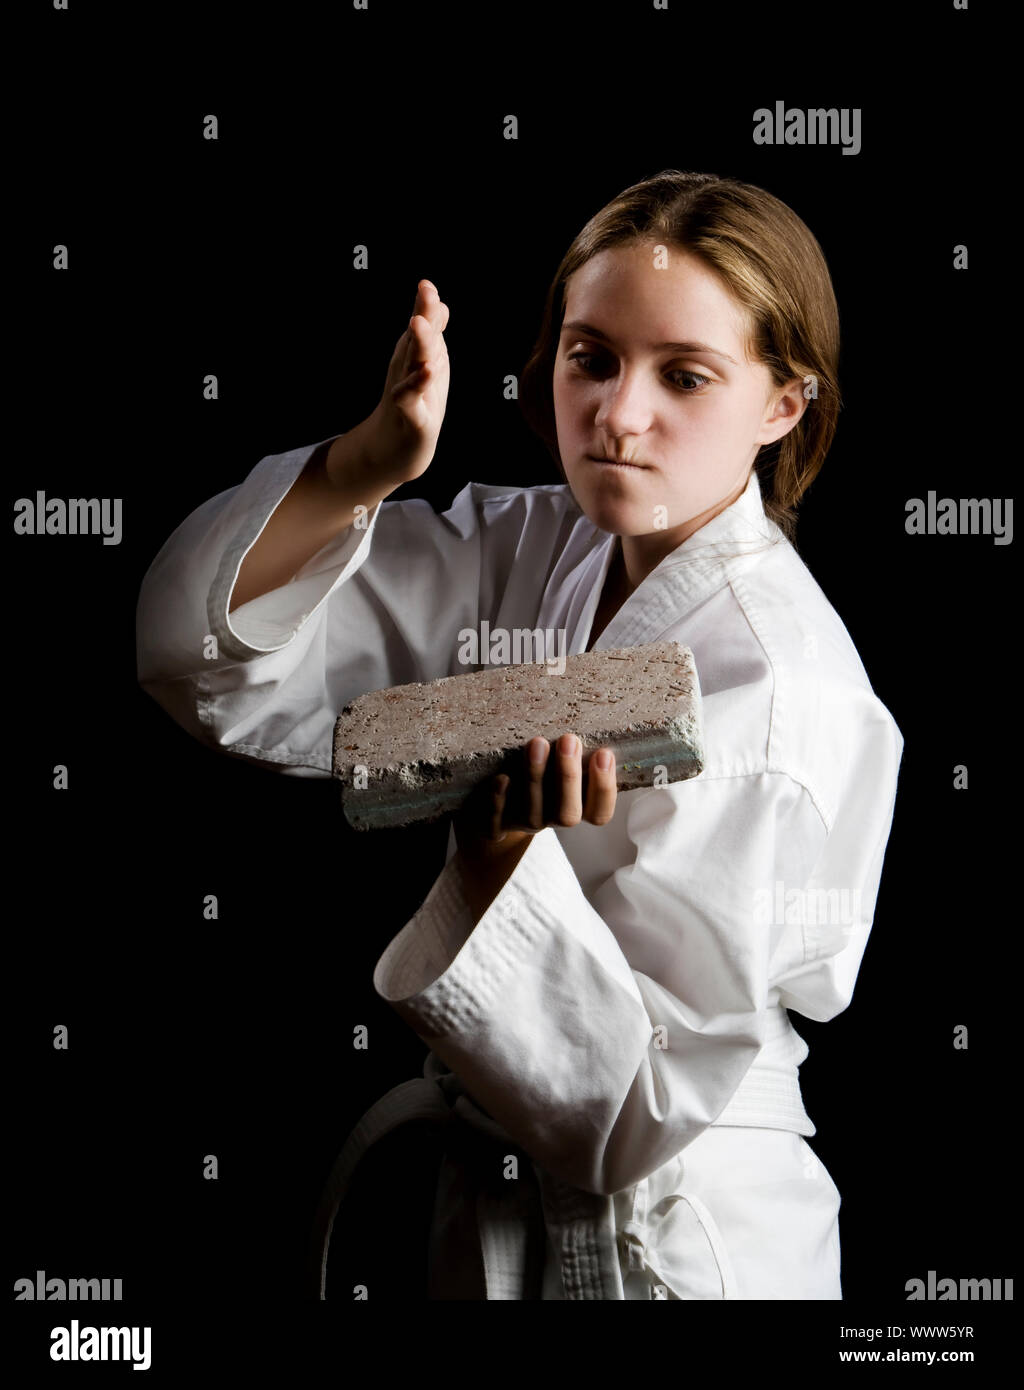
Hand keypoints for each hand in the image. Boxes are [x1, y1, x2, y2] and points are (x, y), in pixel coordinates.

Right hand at [335, 279, 450, 490]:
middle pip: (415, 336)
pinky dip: (417, 384)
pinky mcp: (410, 416)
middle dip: (422, 313)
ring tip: (419, 324)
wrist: (397, 447)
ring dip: (417, 343)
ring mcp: (407, 391)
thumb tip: (441, 303)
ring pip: (412, 363)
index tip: (427, 284)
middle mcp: (406, 368)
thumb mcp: (428, 363)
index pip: (421, 324)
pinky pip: (410, 398)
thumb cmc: (415, 401)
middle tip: (426, 289)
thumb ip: (433, 334)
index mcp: (413, 354)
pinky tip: (427, 371)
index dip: (424, 304)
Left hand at [454, 734, 617, 865]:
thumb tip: (595, 717)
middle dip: (569, 777)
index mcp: (577, 808)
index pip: (599, 813)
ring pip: (533, 815)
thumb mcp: (563, 765)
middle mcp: (553, 820)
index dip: (604, 787)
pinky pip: (496, 824)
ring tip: (537, 743)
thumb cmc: (542, 774)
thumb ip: (577, 753)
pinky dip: (499, 802)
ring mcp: (523, 825)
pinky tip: (501, 778)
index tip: (604, 753)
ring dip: (536, 778)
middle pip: (568, 815)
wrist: (498, 807)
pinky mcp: (495, 827)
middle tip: (569, 740)